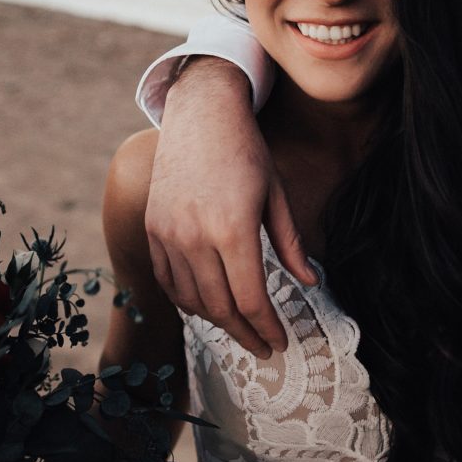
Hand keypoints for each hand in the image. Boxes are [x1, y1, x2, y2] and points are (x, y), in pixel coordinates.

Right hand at [145, 57, 317, 356]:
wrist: (200, 114)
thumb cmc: (246, 151)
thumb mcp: (277, 194)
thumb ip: (290, 243)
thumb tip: (309, 282)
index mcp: (233, 230)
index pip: (250, 300)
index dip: (266, 328)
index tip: (280, 342)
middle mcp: (195, 237)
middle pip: (220, 308)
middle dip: (245, 335)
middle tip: (263, 347)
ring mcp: (168, 234)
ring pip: (191, 300)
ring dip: (216, 322)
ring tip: (239, 328)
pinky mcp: (153, 228)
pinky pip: (167, 281)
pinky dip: (187, 301)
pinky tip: (206, 306)